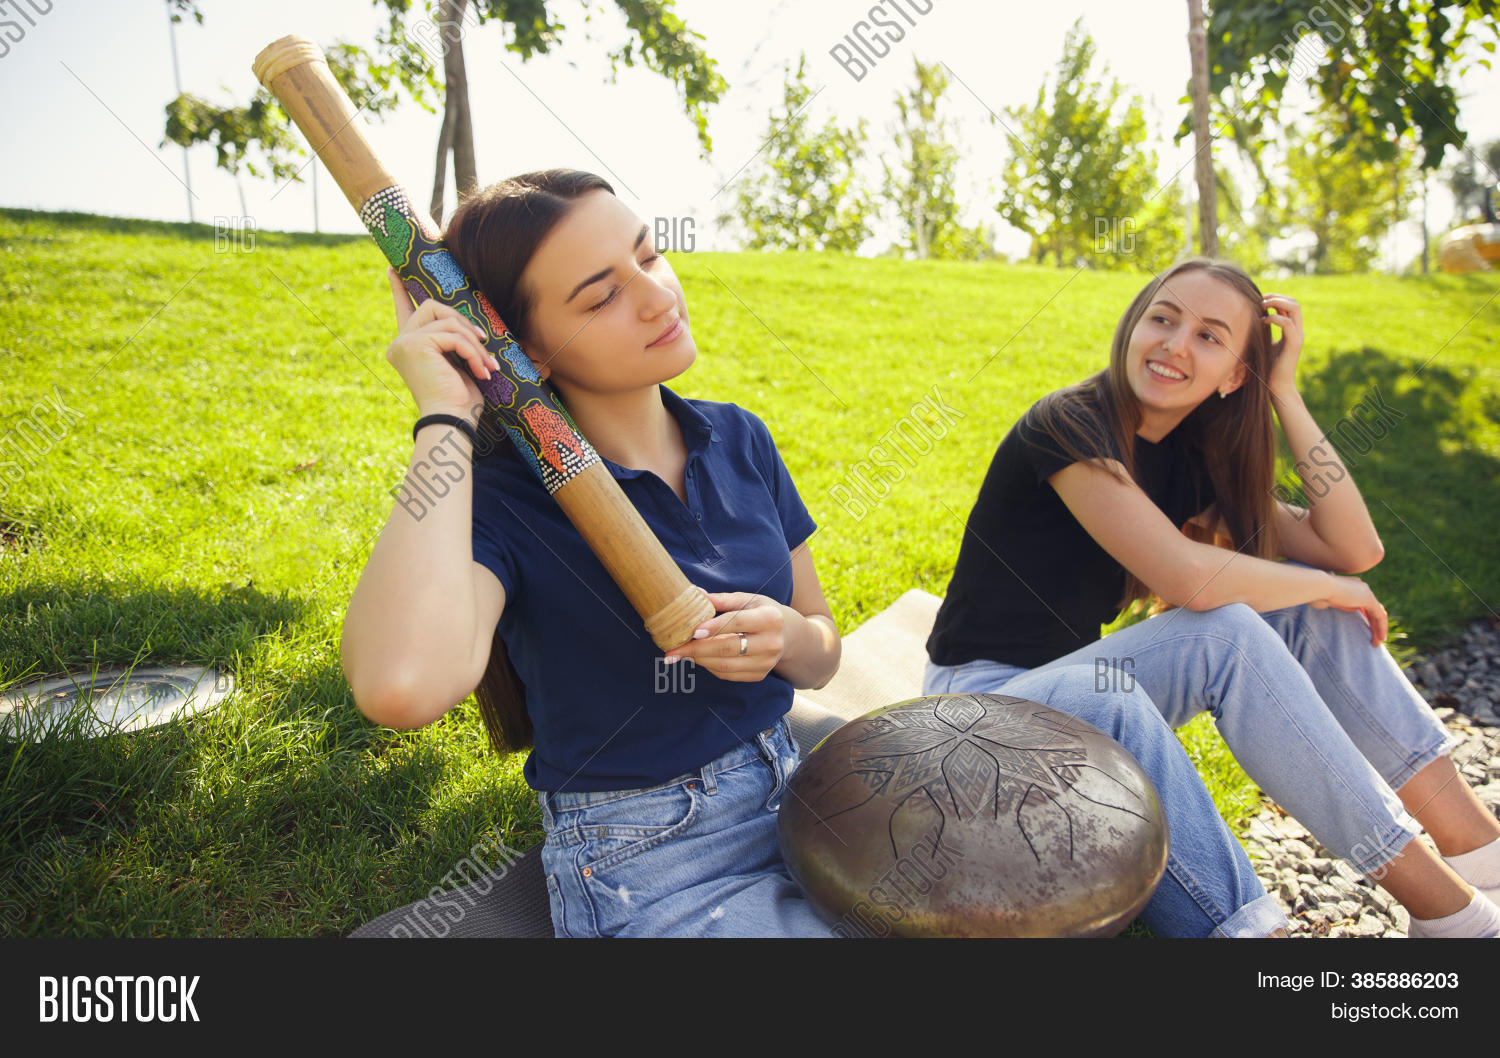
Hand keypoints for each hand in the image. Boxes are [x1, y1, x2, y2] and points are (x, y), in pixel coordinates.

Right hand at [384, 268, 498, 418]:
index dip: (399, 289)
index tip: (393, 269)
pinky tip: (480, 371)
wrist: (453, 420)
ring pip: (446, 320)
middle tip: (482, 343)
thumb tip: (467, 325)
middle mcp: (400, 343)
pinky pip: (453, 335)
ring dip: (473, 343)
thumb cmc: (459, 399)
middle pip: (431, 306)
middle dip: (462, 322)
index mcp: (407, 347)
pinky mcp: (416, 345)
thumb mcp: (457, 363)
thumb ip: (452, 341)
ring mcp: (405, 343)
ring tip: (487, 366)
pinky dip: (472, 352)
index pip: (402, 310)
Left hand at [662, 591, 787, 681]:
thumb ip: (722, 599)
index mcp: (769, 618)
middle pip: (727, 648)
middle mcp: (771, 643)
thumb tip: (695, 593)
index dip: (713, 627)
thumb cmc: (762, 611)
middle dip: (696, 650)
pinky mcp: (759, 675)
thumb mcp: (748, 599)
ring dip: (699, 660)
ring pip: (725, 665)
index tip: (692, 632)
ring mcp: (766, 663)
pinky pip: (728, 675)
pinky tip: (698, 658)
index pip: (736, 623)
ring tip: (681, 653)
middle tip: (672, 651)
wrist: (788, 635)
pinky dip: (709, 667)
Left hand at [1261, 293, 1303, 401]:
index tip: (1260, 300)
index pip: (1290, 305)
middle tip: (1260, 301)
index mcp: (1293, 330)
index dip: (1276, 298)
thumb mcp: (1265, 345)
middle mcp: (1298, 331)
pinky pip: (1287, 324)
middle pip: (1295, 303)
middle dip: (1277, 297)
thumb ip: (1264, 332)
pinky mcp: (1293, 345)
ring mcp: (1297, 337)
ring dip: (1276, 303)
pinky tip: (1262, 321)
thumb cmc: (1268, 368)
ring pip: (1294, 308)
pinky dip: (1274, 318)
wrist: (1277, 387)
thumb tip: (1251, 320)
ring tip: (1261, 306)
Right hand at [1311, 573, 1387, 645]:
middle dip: (1375, 625)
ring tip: (1377, 642)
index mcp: (1352, 586)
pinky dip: (1381, 627)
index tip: (1365, 630)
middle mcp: (1361, 587)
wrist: (1317, 587)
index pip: (1364, 604)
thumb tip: (1351, 610)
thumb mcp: (1328, 601)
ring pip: (1378, 613)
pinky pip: (1379, 616)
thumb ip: (1340, 605)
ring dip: (1379, 628)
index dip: (1367, 618)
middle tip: (1375, 639)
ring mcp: (1366, 592)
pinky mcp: (1369, 599)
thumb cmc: (1315, 595)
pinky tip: (1380, 638)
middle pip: (1373, 609)